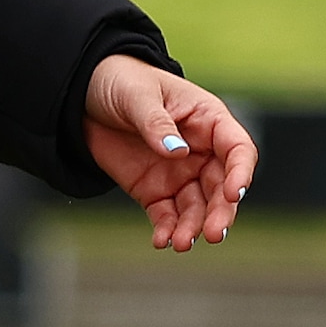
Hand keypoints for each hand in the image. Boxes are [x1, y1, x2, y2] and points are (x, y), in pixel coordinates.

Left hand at [82, 56, 252, 252]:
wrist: (85, 97)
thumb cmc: (123, 83)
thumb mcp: (138, 96)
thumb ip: (157, 123)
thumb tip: (176, 151)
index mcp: (208, 120)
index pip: (237, 149)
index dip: (240, 172)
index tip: (233, 193)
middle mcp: (200, 152)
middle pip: (221, 187)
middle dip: (220, 212)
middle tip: (214, 234)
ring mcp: (179, 174)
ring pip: (196, 208)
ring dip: (192, 227)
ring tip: (180, 243)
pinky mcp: (155, 191)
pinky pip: (167, 215)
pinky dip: (166, 229)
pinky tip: (161, 241)